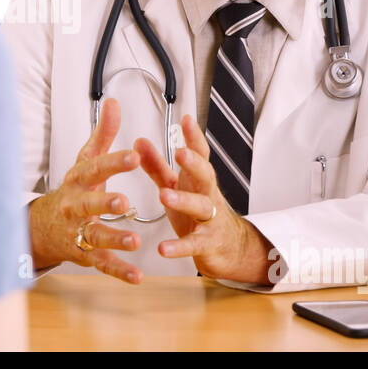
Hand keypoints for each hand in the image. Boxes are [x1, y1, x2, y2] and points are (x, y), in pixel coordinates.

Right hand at [28, 98, 143, 283]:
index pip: (95, 168)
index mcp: (79, 180)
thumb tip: (115, 103)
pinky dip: (118, 271)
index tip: (134, 155)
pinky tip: (137, 276)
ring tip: (134, 241)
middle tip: (125, 201)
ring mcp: (79, 231)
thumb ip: (103, 134)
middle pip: (89, 203)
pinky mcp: (85, 254)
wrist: (45, 226)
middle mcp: (76, 206)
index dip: (114, 162)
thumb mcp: (85, 160)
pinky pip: (102, 263)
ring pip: (96, 235)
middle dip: (105, 202)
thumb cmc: (74, 188)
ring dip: (114, 238)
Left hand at [133, 114, 274, 282]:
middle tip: (180, 152)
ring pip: (200, 207)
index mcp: (198, 179)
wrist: (229, 247)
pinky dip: (179, 247)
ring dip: (184, 200)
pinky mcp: (206, 244)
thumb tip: (138, 143)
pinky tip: (164, 248)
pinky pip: (192, 245)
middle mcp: (207, 195)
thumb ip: (157, 166)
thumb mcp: (177, 186)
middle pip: (205, 176)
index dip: (194, 137)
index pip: (200, 154)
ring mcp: (210, 220)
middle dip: (194, 164)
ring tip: (164, 195)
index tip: (186, 120)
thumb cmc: (198, 211)